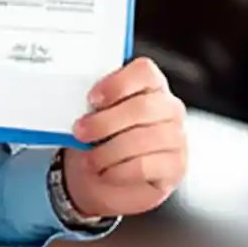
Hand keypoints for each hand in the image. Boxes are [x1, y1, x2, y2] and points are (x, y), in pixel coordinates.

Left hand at [64, 57, 188, 217]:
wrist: (107, 175)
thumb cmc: (101, 137)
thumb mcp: (94, 114)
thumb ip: (92, 102)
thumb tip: (70, 97)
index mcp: (150, 86)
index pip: (145, 71)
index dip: (117, 84)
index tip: (92, 99)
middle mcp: (168, 108)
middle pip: (142, 107)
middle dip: (104, 122)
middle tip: (80, 132)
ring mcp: (177, 137)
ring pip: (143, 140)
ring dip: (107, 151)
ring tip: (90, 159)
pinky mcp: (175, 166)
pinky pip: (145, 166)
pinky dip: (118, 171)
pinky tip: (106, 172)